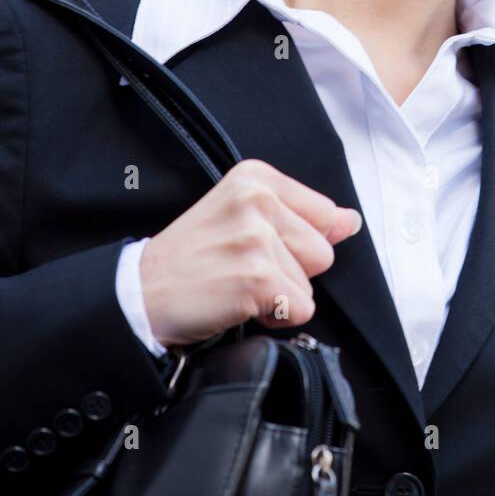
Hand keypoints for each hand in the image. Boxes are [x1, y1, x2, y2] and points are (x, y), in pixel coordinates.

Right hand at [139, 158, 362, 347]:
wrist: (141, 292)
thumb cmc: (191, 258)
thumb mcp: (241, 218)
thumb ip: (301, 217)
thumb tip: (351, 221)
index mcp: (256, 177)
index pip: (325, 213)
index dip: (297, 242)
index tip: (256, 245)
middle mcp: (258, 200)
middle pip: (323, 251)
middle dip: (291, 271)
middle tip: (241, 268)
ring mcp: (257, 238)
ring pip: (311, 283)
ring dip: (279, 295)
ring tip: (236, 284)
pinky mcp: (257, 277)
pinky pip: (299, 309)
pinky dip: (273, 317)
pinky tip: (237, 303)